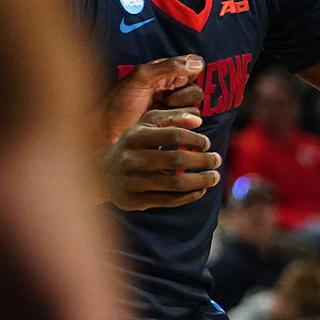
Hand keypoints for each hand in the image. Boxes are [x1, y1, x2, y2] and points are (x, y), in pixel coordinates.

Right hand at [101, 55, 219, 210]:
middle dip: (203, 160)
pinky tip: (201, 190)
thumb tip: (198, 120)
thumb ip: (172, 118)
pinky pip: (169, 200)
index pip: (173, 135)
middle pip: (177, 160)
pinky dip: (190, 196)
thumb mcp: (146, 126)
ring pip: (175, 184)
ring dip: (201, 181)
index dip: (194, 139)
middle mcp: (132, 159)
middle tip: (217, 160)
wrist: (101, 172)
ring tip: (215, 177)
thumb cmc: (133, 145)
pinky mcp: (135, 200)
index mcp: (136, 137)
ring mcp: (133, 181)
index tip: (207, 144)